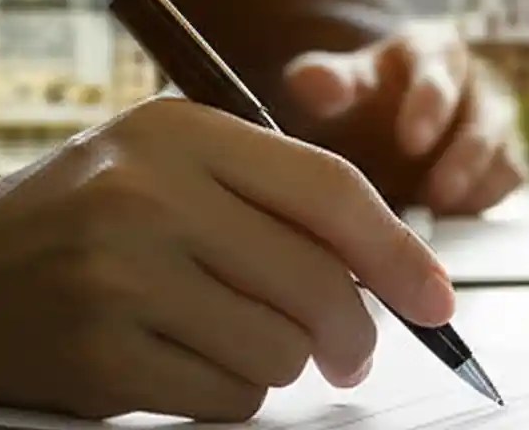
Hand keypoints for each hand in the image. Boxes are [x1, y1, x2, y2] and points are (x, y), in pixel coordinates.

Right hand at [0, 98, 453, 420]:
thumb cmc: (92, 214)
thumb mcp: (173, 165)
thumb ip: (278, 197)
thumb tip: (397, 274)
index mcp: (181, 132)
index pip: (330, 190)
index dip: (399, 251)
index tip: (436, 299)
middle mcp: (148, 195)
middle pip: (319, 282)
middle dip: (356, 332)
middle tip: (353, 353)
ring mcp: (118, 277)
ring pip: (281, 350)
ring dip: (279, 360)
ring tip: (224, 334)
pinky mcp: (98, 357)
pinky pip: (229, 397)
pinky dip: (230, 392)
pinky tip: (181, 360)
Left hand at [284, 21, 527, 214]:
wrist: (385, 123)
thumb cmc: (364, 99)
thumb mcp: (341, 86)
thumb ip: (325, 82)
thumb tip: (310, 82)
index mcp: (434, 50)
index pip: (439, 71)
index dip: (429, 106)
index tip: (410, 142)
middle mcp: (475, 83)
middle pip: (485, 116)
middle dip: (464, 156)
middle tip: (437, 192)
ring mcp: (493, 123)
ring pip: (502, 152)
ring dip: (476, 183)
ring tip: (442, 211)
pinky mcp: (503, 160)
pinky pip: (506, 180)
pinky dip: (484, 199)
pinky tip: (456, 221)